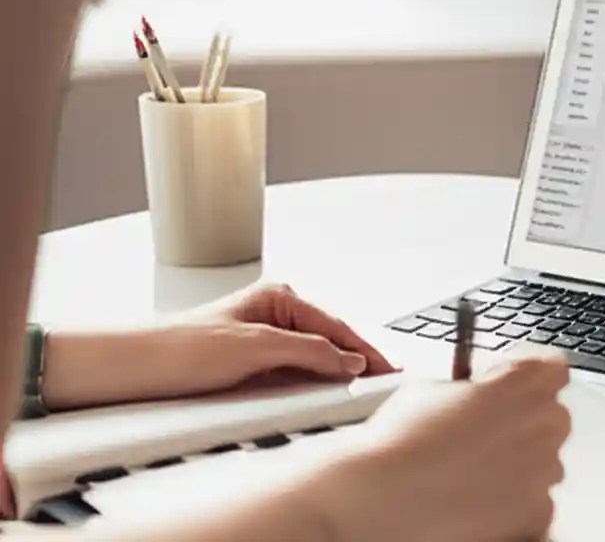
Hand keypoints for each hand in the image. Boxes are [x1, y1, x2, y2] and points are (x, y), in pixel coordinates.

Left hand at [41, 283, 395, 410]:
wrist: (134, 370)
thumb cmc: (180, 347)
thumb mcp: (255, 346)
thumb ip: (307, 351)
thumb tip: (347, 360)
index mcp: (279, 297)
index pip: (336, 326)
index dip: (364, 349)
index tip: (386, 368)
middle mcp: (274, 315)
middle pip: (331, 339)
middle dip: (357, 358)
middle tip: (383, 380)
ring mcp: (265, 340)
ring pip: (315, 357)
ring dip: (337, 371)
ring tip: (362, 386)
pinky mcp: (254, 365)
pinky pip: (296, 372)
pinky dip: (315, 381)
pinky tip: (326, 390)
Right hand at [307, 351, 571, 541]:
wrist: (380, 499)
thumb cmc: (398, 443)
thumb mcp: (432, 388)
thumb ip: (470, 387)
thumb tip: (476, 392)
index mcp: (522, 381)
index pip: (552, 368)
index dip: (527, 377)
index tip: (509, 387)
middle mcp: (542, 422)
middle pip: (552, 416)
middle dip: (525, 422)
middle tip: (485, 434)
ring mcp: (543, 470)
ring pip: (544, 462)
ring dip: (519, 463)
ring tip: (472, 473)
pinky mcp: (537, 513)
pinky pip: (536, 501)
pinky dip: (514, 502)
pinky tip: (476, 500)